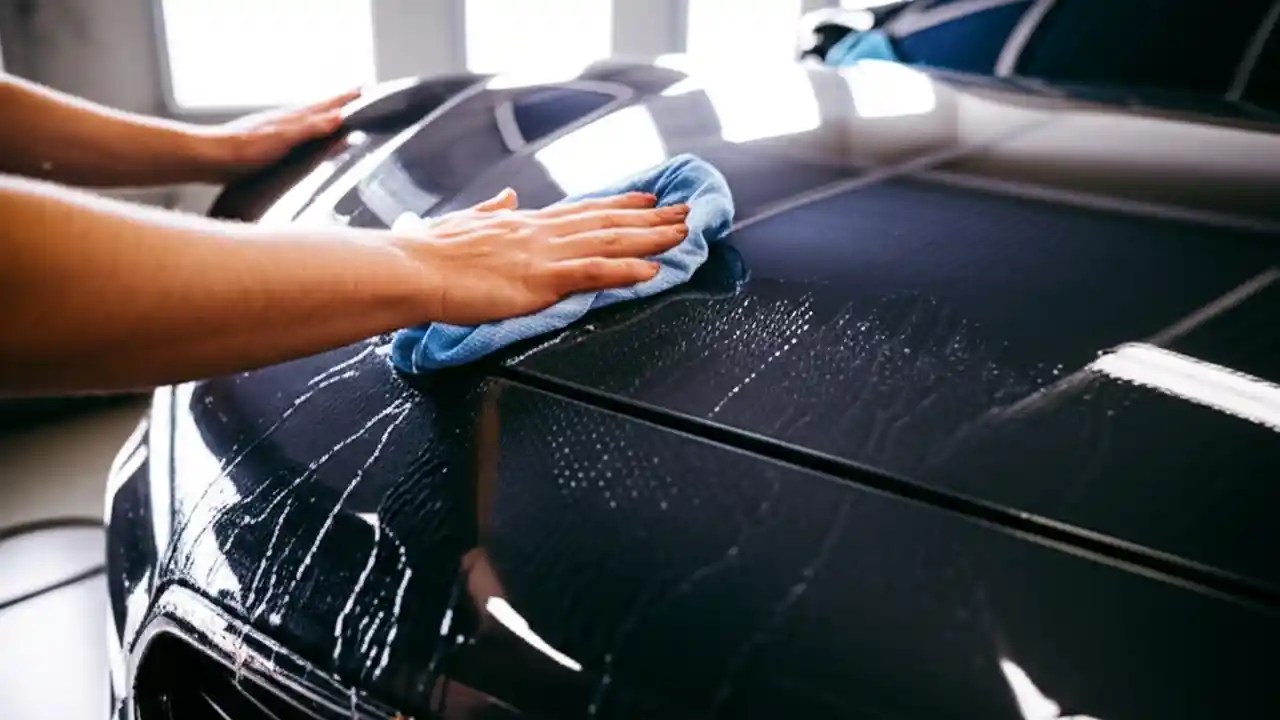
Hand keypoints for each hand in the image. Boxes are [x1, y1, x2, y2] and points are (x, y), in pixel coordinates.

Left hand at [197, 89, 360, 181]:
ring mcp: (277, 132)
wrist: (211, 158)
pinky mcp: (268, 146)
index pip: (327, 106)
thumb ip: (311, 128)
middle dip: (338, 104)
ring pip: (308, 121)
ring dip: (324, 117)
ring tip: (337, 116)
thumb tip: (340, 118)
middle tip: (356, 96)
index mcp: (293, 118)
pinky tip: (305, 141)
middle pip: (319, 110)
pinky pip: (298, 135)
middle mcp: (286, 122)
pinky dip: (309, 133)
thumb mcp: (283, 138)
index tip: (364, 91)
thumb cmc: (245, 150)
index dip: (345, 100)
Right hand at [393, 189, 688, 324]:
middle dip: (650, 219)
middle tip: (686, 212)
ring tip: (683, 234)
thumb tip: (506, 196)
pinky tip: (653, 270)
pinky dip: (626, 271)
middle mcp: (541, 232)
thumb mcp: (463, 223)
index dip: (619, 205)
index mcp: (525, 223)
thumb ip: (490, 210)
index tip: (648, 199)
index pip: (583, 210)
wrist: (413, 268)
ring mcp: (543, 254)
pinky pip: (593, 274)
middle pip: (607, 222)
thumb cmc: (430, 251)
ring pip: (610, 243)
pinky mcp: (540, 280)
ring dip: (650, 239)